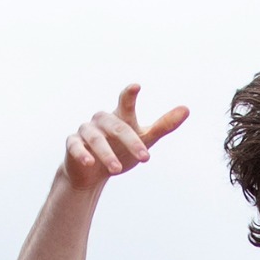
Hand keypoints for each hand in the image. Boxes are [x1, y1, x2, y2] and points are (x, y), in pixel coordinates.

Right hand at [65, 84, 189, 191]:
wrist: (92, 172)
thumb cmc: (121, 151)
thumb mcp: (145, 139)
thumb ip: (163, 126)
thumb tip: (187, 109)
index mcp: (119, 117)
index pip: (126, 102)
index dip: (130, 94)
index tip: (136, 86)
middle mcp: (102, 120)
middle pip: (117, 126)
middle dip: (131, 142)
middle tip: (146, 158)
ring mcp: (86, 131)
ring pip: (96, 138)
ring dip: (106, 154)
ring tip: (117, 169)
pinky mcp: (72, 144)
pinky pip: (76, 147)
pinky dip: (82, 154)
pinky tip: (90, 163)